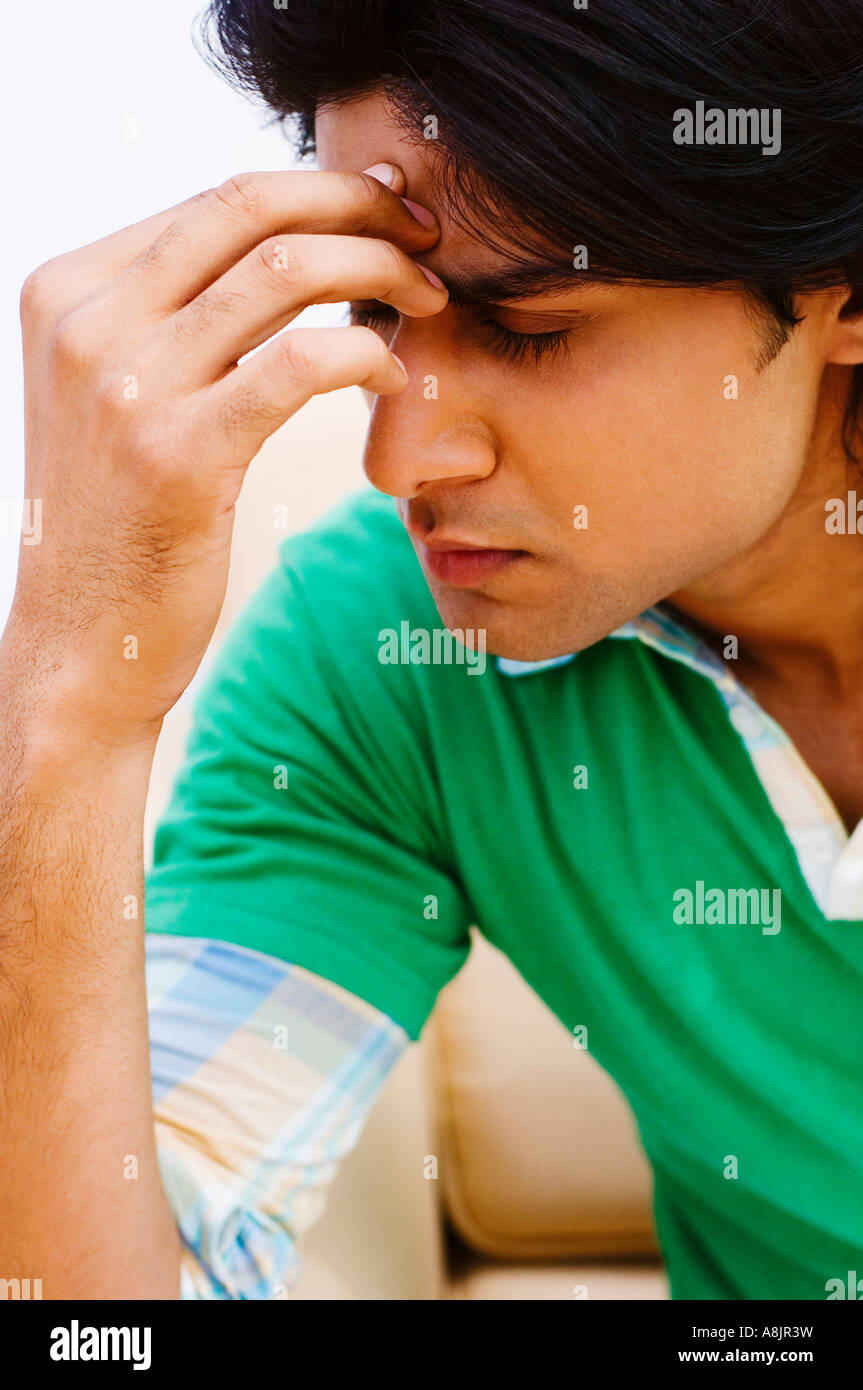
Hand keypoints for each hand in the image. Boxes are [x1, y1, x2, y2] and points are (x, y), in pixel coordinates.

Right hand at [10, 166, 444, 738]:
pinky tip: (395, 371)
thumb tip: (279, 251)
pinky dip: (366, 351)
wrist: (83, 643)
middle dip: (356, 200)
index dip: (313, 189)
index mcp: (68, 292)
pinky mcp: (180, 452)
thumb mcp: (120, 398)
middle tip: (426, 228)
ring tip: (429, 294)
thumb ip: (173, 322)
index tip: (383, 204)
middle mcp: (86, 321)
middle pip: (249, 208)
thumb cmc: (121, 525)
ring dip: (378, 269)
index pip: (212, 204)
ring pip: (285, 271)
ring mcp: (126, 384)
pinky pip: (302, 363)